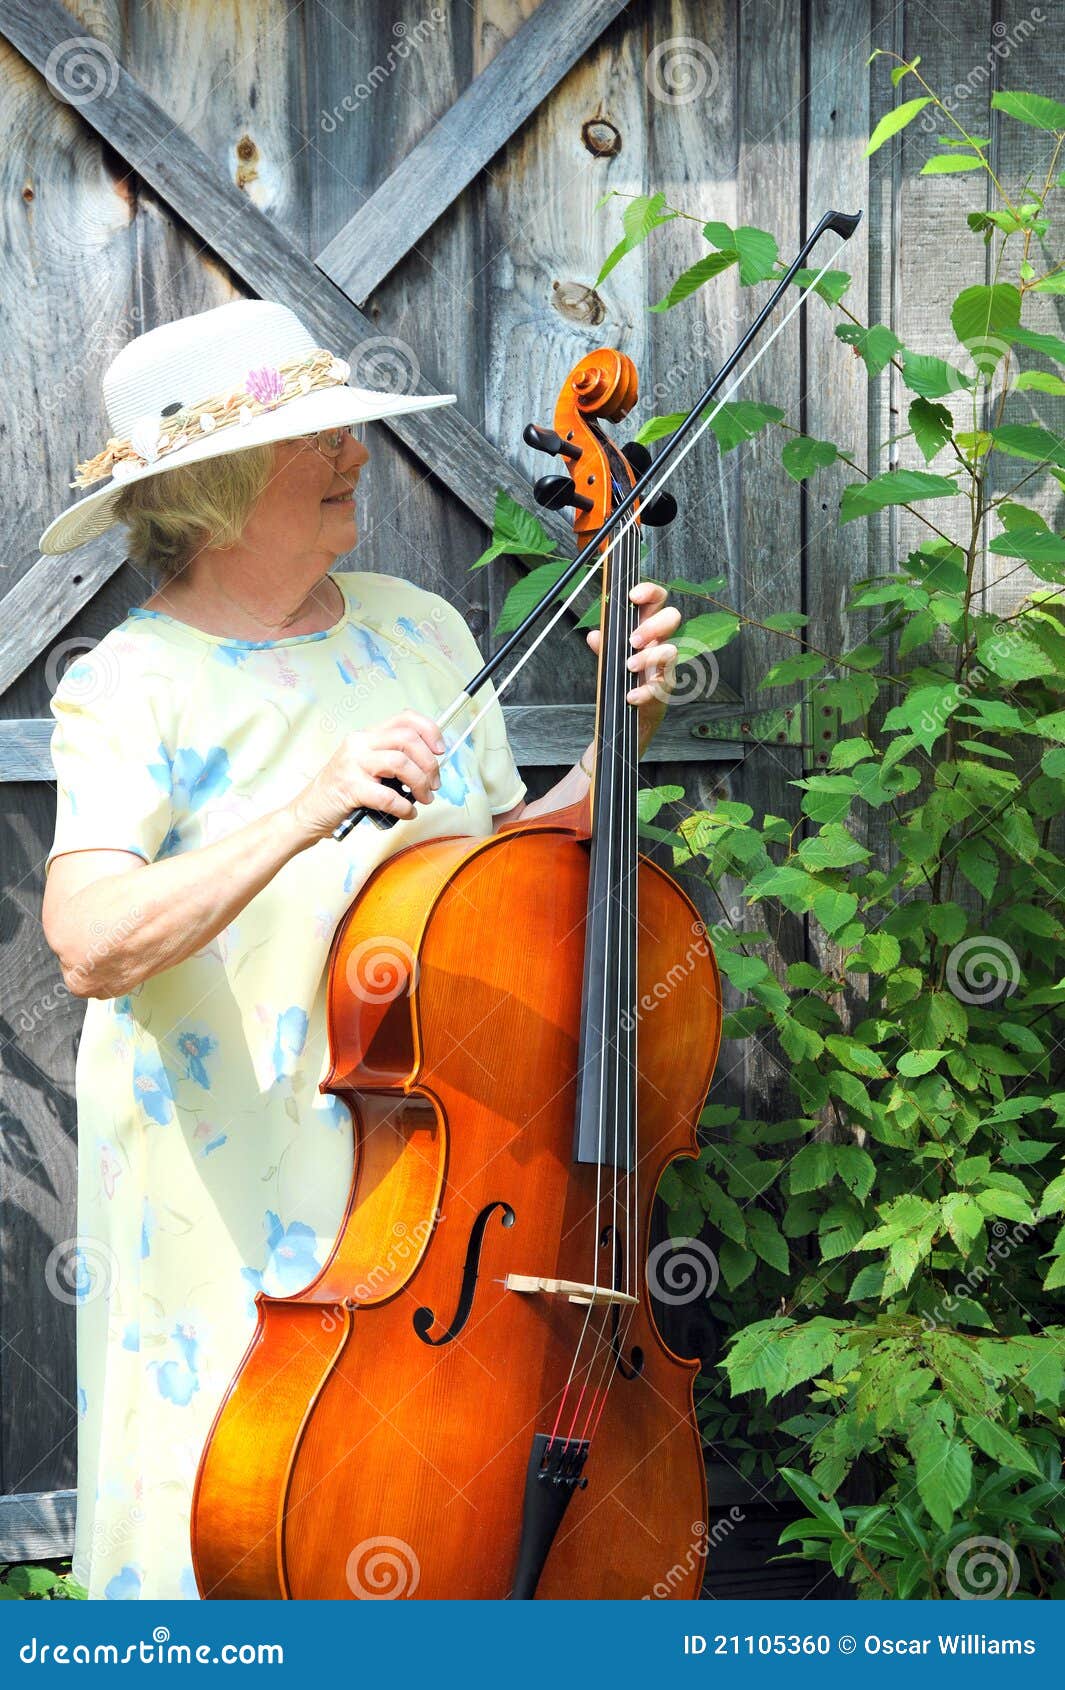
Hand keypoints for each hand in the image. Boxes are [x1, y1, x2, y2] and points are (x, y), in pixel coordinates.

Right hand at [288, 711, 444, 840]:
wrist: (308, 812)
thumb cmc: (342, 793)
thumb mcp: (367, 767)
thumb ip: (392, 761)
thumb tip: (430, 766)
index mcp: (366, 736)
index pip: (405, 718)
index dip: (430, 731)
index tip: (440, 751)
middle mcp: (359, 744)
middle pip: (407, 739)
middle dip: (429, 763)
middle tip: (433, 784)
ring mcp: (353, 764)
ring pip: (400, 763)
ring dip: (420, 783)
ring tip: (422, 799)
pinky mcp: (349, 787)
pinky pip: (387, 795)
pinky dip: (404, 807)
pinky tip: (407, 813)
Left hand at [585, 581, 679, 753]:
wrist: (632, 716)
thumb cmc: (625, 679)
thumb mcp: (609, 660)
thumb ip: (603, 647)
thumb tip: (594, 635)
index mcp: (647, 629)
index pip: (657, 600)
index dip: (650, 592)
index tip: (633, 596)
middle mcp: (660, 643)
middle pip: (672, 617)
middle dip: (652, 625)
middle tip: (632, 640)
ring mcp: (665, 666)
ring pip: (671, 651)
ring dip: (648, 657)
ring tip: (629, 666)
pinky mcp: (664, 689)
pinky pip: (660, 686)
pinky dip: (644, 692)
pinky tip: (631, 696)